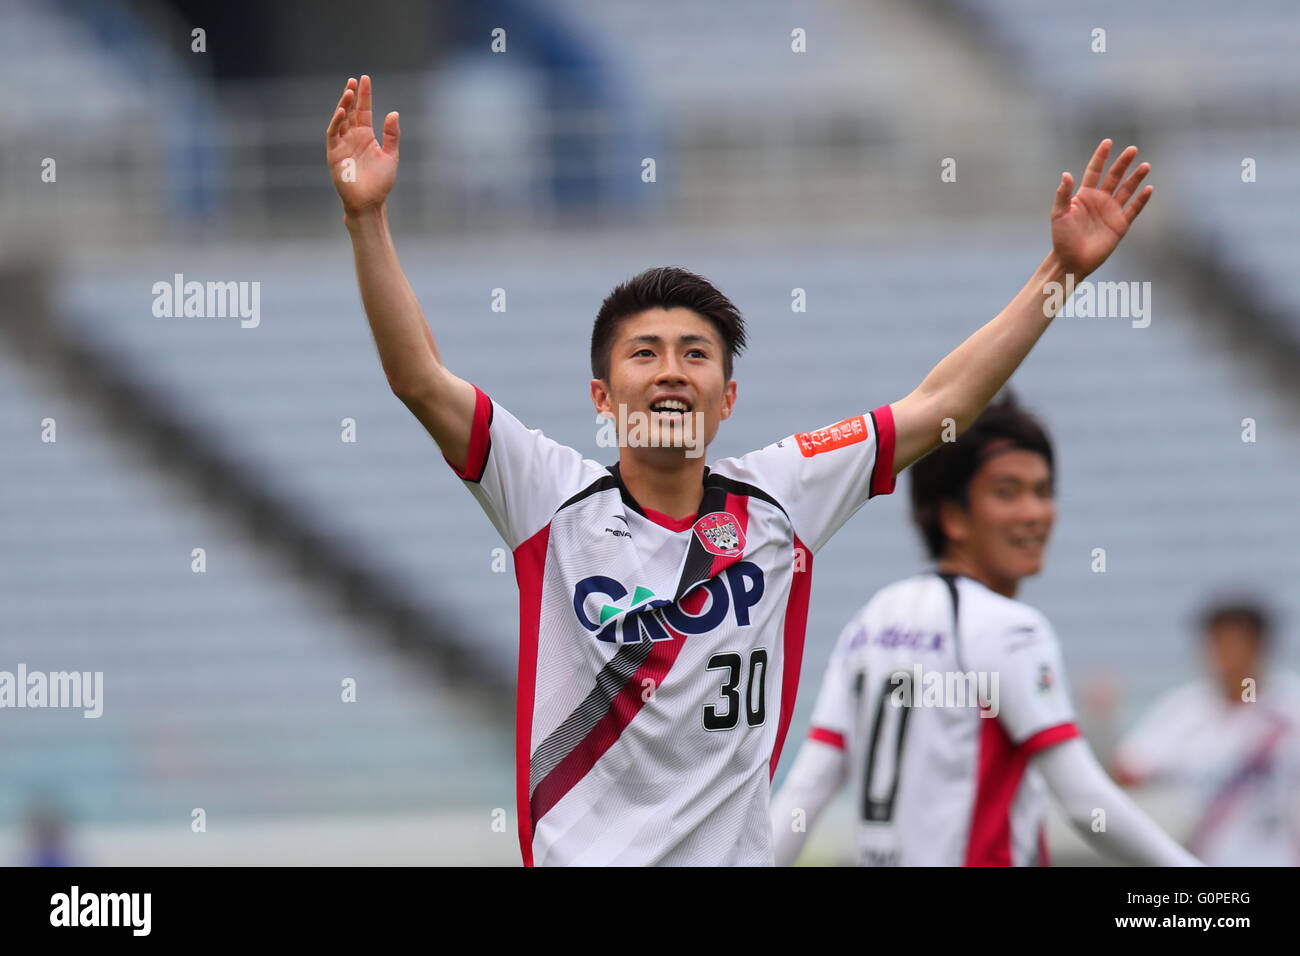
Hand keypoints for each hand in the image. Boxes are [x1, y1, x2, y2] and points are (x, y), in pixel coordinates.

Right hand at [325, 75, 399, 215]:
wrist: (370, 202)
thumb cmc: (381, 182)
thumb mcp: (391, 156)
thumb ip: (392, 135)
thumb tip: (394, 113)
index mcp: (366, 136)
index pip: (364, 111)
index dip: (364, 95)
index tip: (365, 79)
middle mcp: (353, 137)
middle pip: (351, 112)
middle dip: (352, 96)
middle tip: (354, 81)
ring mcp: (342, 144)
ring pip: (341, 120)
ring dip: (344, 105)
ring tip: (349, 91)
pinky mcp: (334, 153)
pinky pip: (333, 134)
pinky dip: (336, 122)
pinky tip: (342, 112)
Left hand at [1050, 139, 1151, 278]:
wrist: (1071, 260)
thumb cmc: (1062, 238)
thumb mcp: (1059, 214)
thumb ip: (1063, 194)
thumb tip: (1066, 174)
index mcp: (1084, 195)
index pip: (1094, 171)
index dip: (1101, 157)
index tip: (1107, 142)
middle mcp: (1100, 200)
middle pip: (1114, 177)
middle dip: (1123, 163)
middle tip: (1132, 149)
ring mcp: (1111, 211)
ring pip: (1126, 190)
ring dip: (1135, 178)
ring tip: (1145, 165)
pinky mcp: (1120, 224)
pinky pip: (1133, 209)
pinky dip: (1141, 200)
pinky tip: (1148, 188)